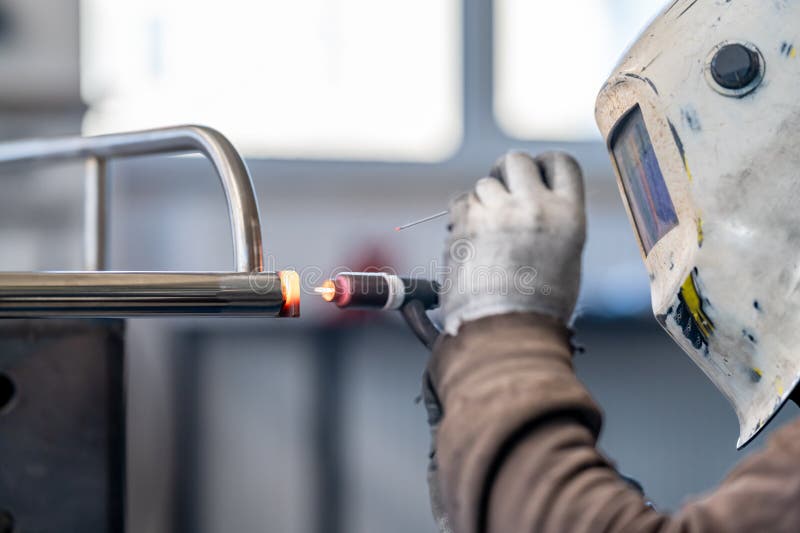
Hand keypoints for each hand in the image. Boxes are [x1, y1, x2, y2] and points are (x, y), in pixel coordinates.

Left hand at [440, 151, 585, 334]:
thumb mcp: (565, 258)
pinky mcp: (465, 224)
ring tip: (486, 236)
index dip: (543, 166)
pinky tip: (469, 240)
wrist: (505, 334)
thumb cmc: (538, 308)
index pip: (559, 163)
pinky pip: (460, 202)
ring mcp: (497, 212)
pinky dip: (462, 216)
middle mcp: (533, 206)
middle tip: (501, 194)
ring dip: (482, 202)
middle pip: (515, 161)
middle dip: (505, 173)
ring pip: (483, 184)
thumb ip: (551, 221)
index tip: (533, 177)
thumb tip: (529, 200)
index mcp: (568, 215)